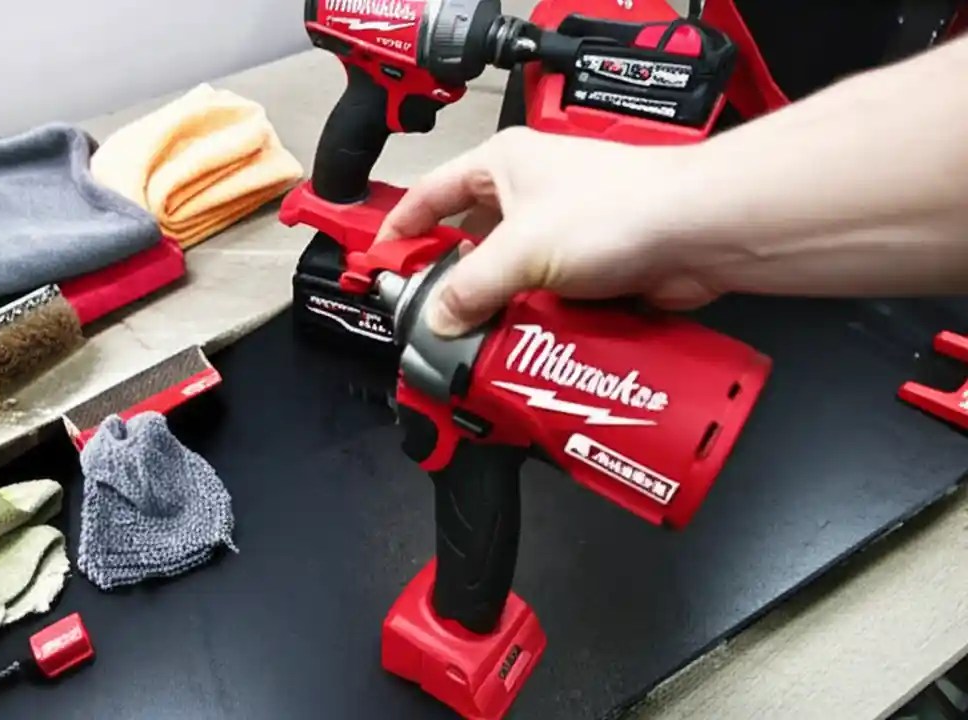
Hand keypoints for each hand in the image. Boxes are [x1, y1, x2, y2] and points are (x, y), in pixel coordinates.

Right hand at [375, 127, 715, 336]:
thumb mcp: (520, 249)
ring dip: (494, 310)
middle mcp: (529, 195)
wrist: (698, 232)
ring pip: (508, 279)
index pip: (430, 194)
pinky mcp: (589, 270)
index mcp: (502, 166)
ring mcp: (561, 233)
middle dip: (449, 282)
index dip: (400, 229)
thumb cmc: (619, 207)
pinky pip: (544, 301)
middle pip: (468, 243)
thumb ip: (469, 287)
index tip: (378, 265)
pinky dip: (531, 323)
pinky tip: (519, 346)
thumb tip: (437, 318)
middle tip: (426, 319)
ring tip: (471, 343)